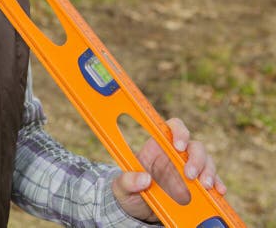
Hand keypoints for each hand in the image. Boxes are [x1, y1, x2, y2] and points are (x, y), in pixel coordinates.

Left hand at [111, 118, 226, 222]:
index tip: (179, 145)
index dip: (179, 131)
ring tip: (205, 186)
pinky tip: (219, 192)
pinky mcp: (197, 186)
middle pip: (194, 145)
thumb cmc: (129, 193)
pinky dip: (218, 185)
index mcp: (156, 147)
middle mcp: (175, 155)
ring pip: (206, 161)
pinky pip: (213, 181)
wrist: (138, 213)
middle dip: (196, 158)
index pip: (171, 127)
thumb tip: (144, 179)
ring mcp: (188, 169)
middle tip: (190, 175)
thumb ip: (128, 181)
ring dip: (208, 171)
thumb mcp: (122, 188)